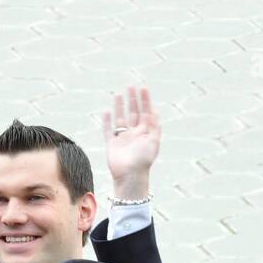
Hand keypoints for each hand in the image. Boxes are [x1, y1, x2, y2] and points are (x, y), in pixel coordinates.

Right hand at [102, 86, 159, 200]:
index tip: (143, 88)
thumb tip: (155, 111)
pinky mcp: (112, 144)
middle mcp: (134, 134)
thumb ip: (154, 126)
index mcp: (145, 133)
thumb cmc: (143, 160)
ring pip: (120, 119)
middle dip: (133, 99)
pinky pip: (108, 130)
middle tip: (131, 86)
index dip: (145, 100)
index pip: (145, 112)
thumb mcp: (153, 142)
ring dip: (120, 106)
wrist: (130, 176)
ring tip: (118, 93)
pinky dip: (107, 121)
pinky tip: (107, 111)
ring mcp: (122, 138)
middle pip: (133, 112)